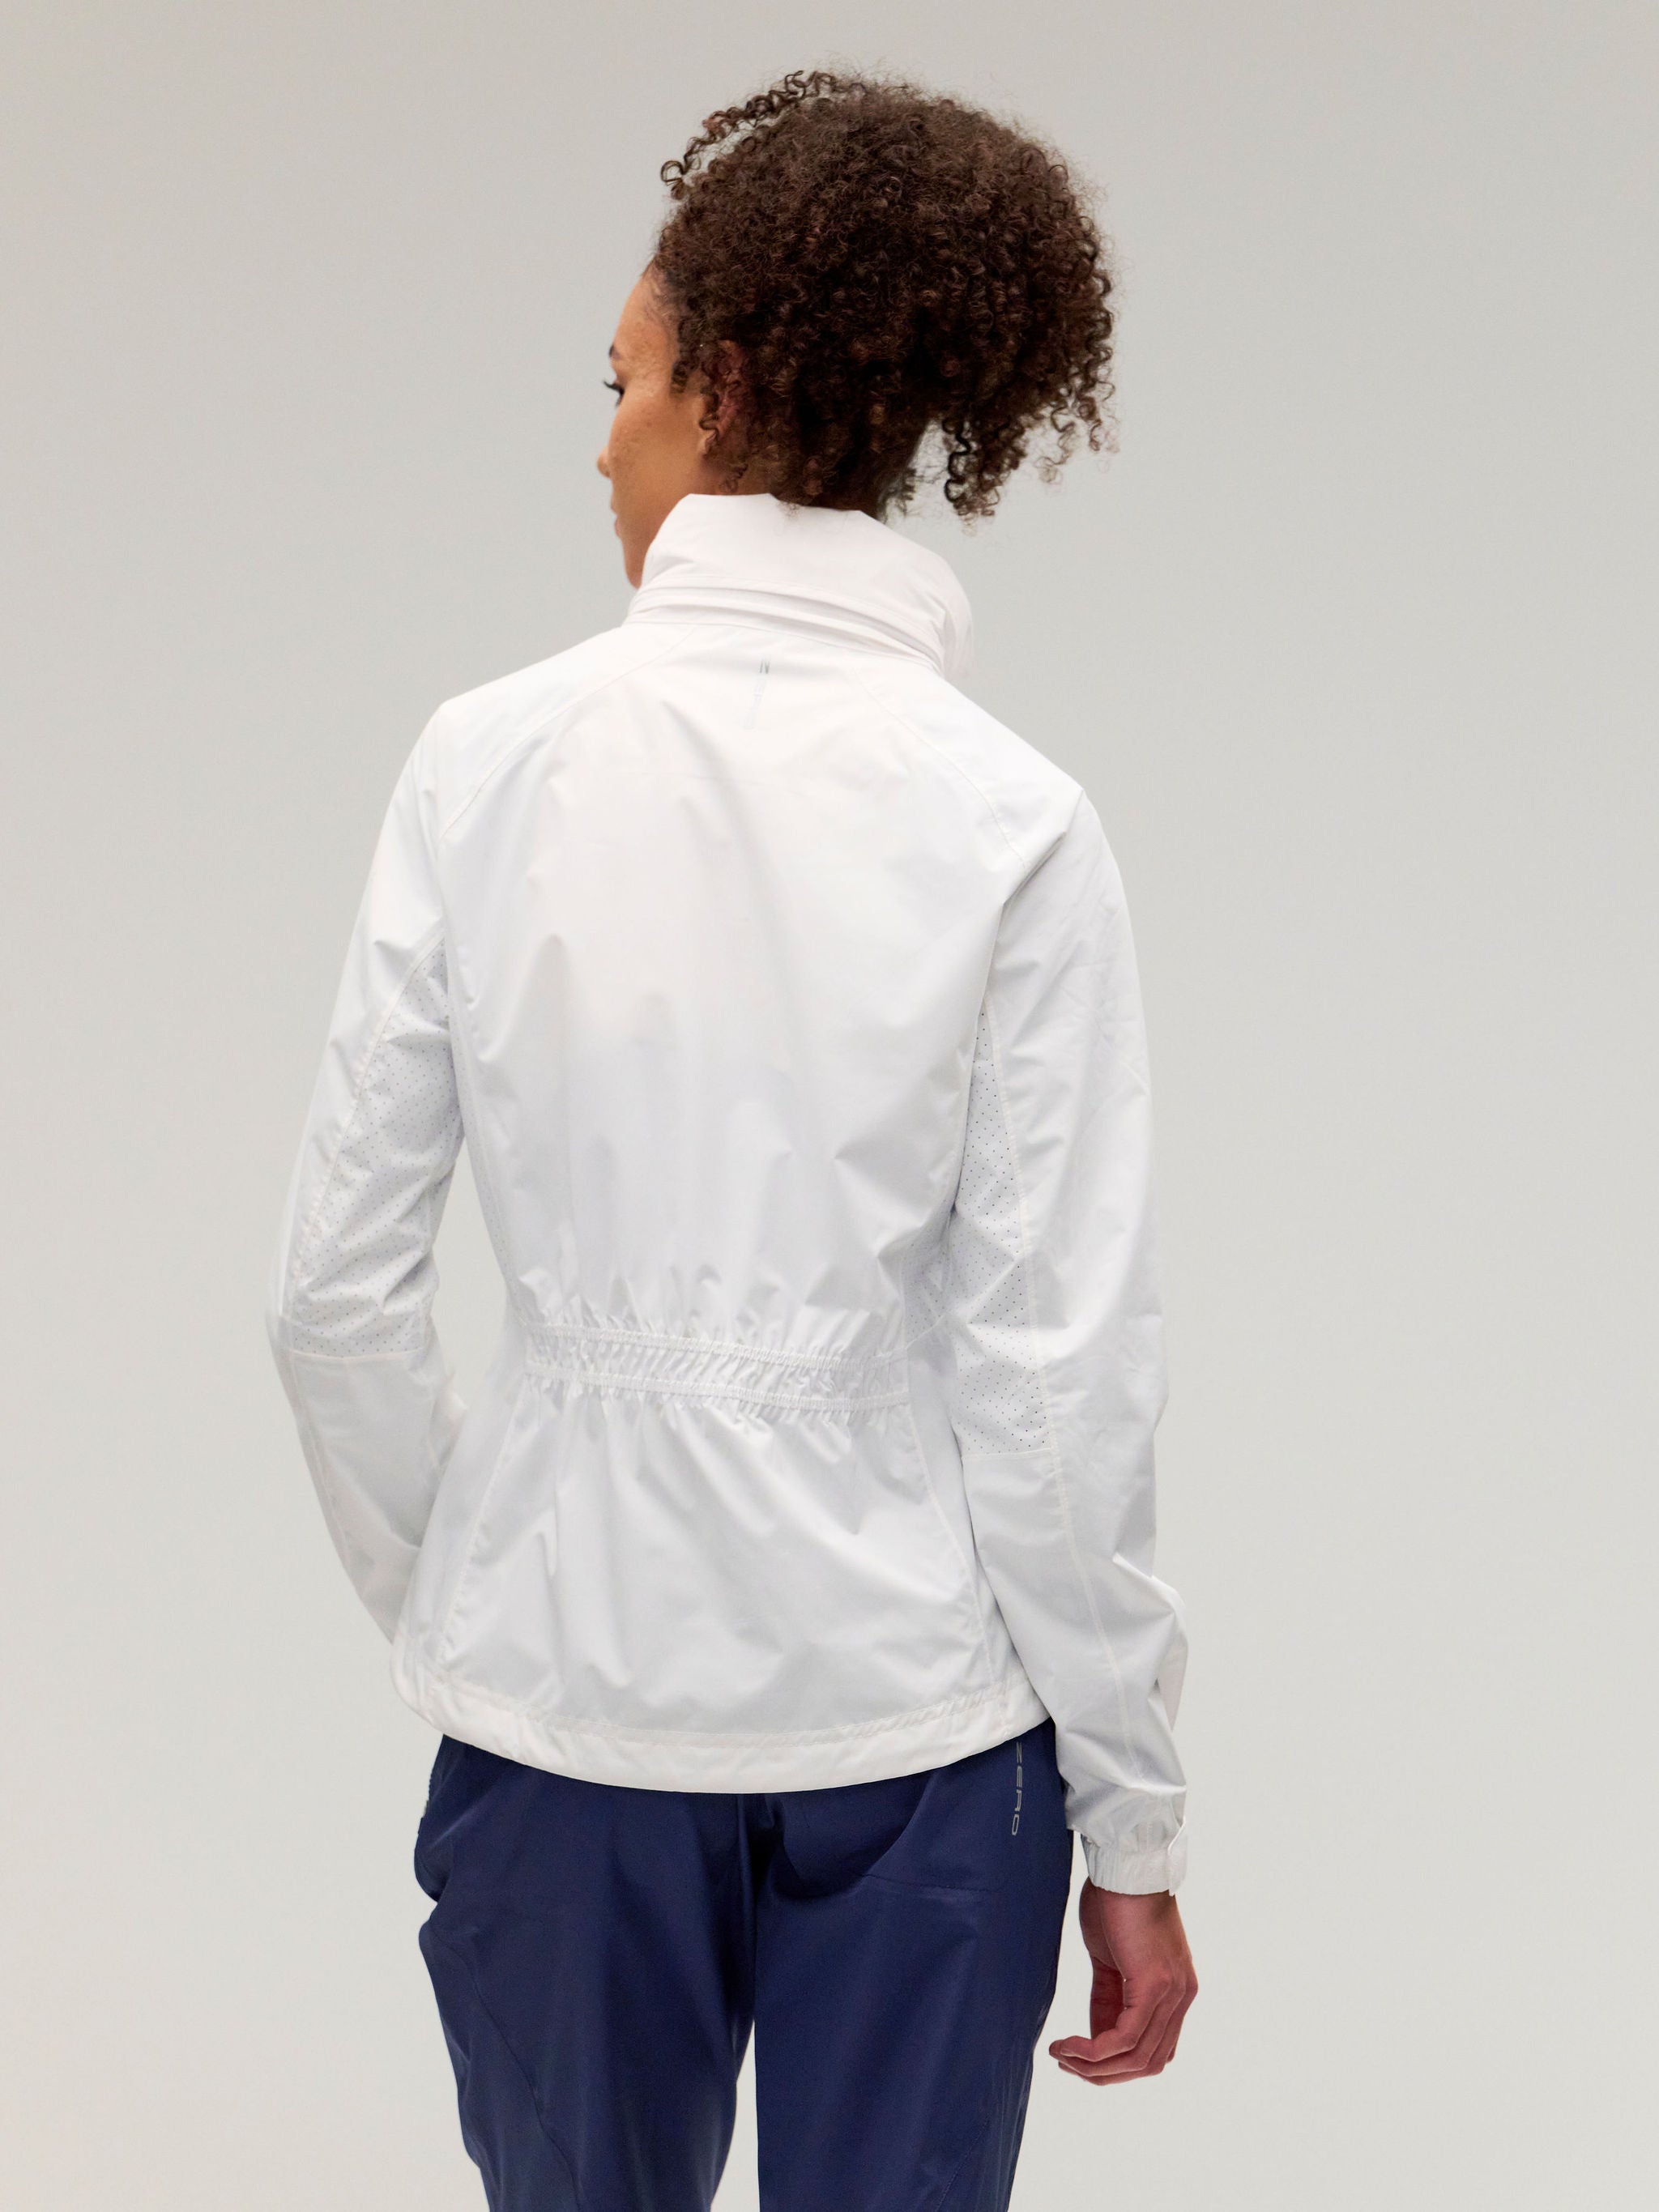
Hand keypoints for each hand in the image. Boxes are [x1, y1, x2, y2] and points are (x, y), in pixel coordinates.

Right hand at [1048, 1881, 1196, 2083]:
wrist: (1125, 1866)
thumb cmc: (1117, 1902)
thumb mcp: (1112, 1960)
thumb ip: (1110, 1999)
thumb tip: (1096, 2037)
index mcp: (1175, 1991)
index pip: (1154, 2049)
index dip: (1119, 2065)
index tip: (1081, 2060)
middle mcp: (1181, 1998)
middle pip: (1148, 2063)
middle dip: (1105, 2074)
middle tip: (1068, 2066)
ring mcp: (1172, 1994)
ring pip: (1137, 2058)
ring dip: (1095, 2067)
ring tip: (1062, 2058)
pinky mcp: (1154, 1987)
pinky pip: (1125, 2038)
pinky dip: (1094, 2051)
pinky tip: (1069, 2046)